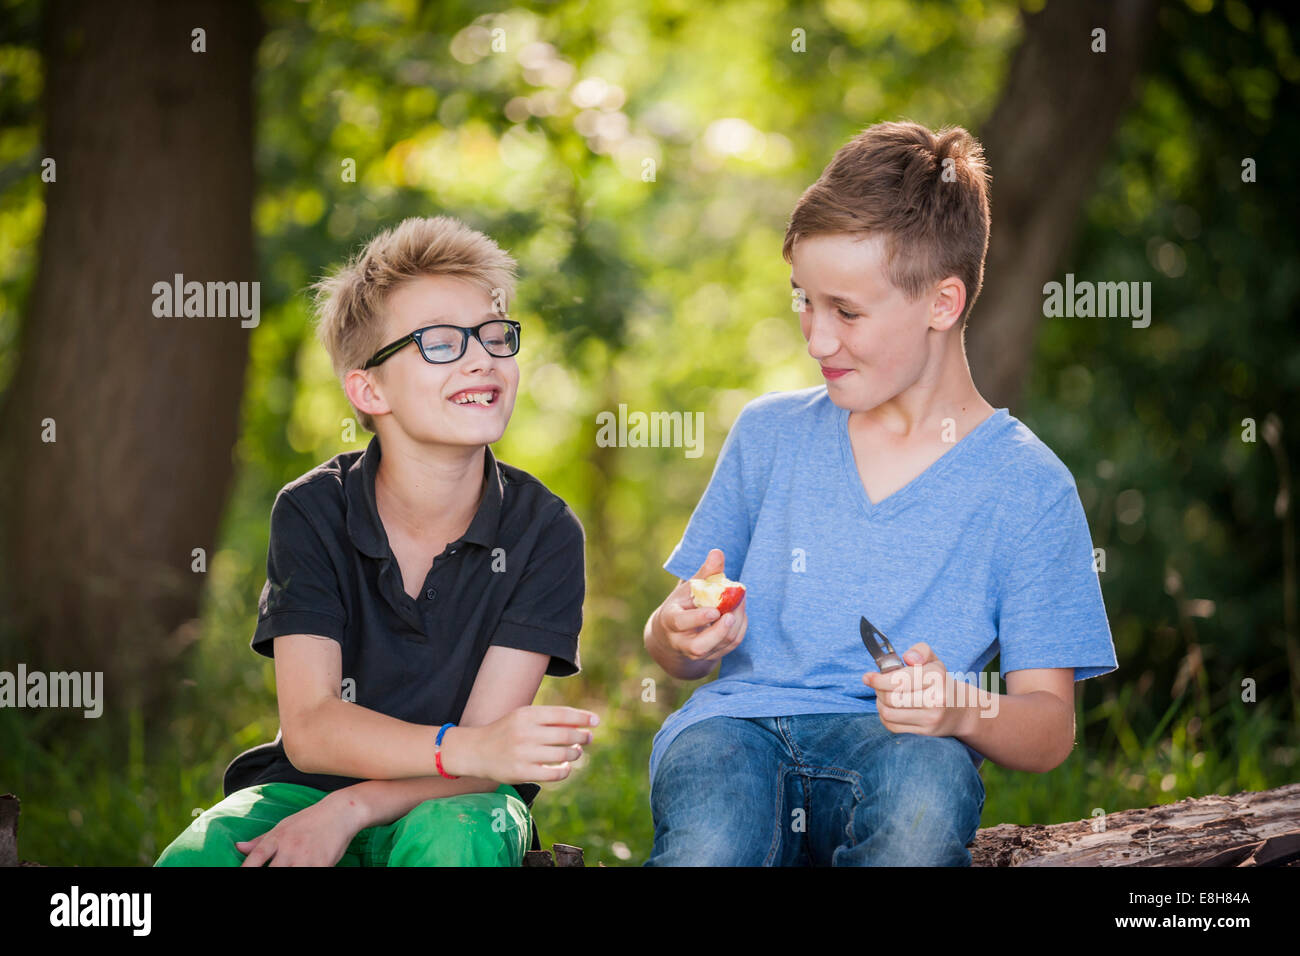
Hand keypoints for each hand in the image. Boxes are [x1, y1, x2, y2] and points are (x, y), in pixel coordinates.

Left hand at [236, 792, 362, 866]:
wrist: (341, 812)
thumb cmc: (310, 820)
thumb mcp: (284, 826)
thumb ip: (261, 840)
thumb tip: (238, 847)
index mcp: (278, 838)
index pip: (256, 856)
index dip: (246, 867)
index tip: (239, 874)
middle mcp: (290, 848)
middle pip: (272, 871)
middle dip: (266, 876)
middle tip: (267, 878)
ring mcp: (306, 858)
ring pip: (290, 874)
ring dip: (287, 875)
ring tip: (288, 869)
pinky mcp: (322, 865)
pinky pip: (310, 874)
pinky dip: (306, 875)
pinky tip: (305, 870)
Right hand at [441, 705, 598, 783]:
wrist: (476, 751)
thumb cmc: (506, 731)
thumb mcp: (523, 717)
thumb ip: (548, 718)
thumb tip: (581, 722)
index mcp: (527, 714)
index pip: (563, 714)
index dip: (583, 718)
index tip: (596, 721)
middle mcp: (526, 732)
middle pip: (567, 735)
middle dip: (582, 737)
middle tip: (588, 738)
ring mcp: (524, 754)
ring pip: (563, 754)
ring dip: (575, 753)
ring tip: (576, 752)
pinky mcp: (522, 773)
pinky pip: (554, 773)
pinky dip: (565, 770)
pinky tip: (565, 766)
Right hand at [655, 548, 747, 662]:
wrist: (674, 634)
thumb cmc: (683, 605)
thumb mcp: (689, 588)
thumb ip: (705, 573)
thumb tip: (717, 552)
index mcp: (670, 621)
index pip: (681, 622)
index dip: (698, 618)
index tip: (714, 611)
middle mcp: (680, 642)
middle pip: (699, 647)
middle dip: (719, 632)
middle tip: (730, 616)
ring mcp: (696, 653)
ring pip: (719, 647)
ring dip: (734, 625)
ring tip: (740, 604)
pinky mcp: (712, 656)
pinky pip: (730, 647)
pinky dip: (739, 629)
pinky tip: (741, 613)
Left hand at [862, 642, 968, 736]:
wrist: (959, 709)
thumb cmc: (940, 681)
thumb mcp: (934, 660)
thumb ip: (920, 651)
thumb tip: (908, 657)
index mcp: (937, 678)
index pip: (900, 680)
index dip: (878, 679)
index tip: (867, 677)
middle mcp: (936, 700)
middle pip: (892, 697)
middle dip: (878, 690)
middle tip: (878, 684)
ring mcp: (931, 719)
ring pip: (889, 713)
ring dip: (879, 703)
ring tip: (883, 695)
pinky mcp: (924, 733)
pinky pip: (892, 726)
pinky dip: (884, 716)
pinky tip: (889, 707)